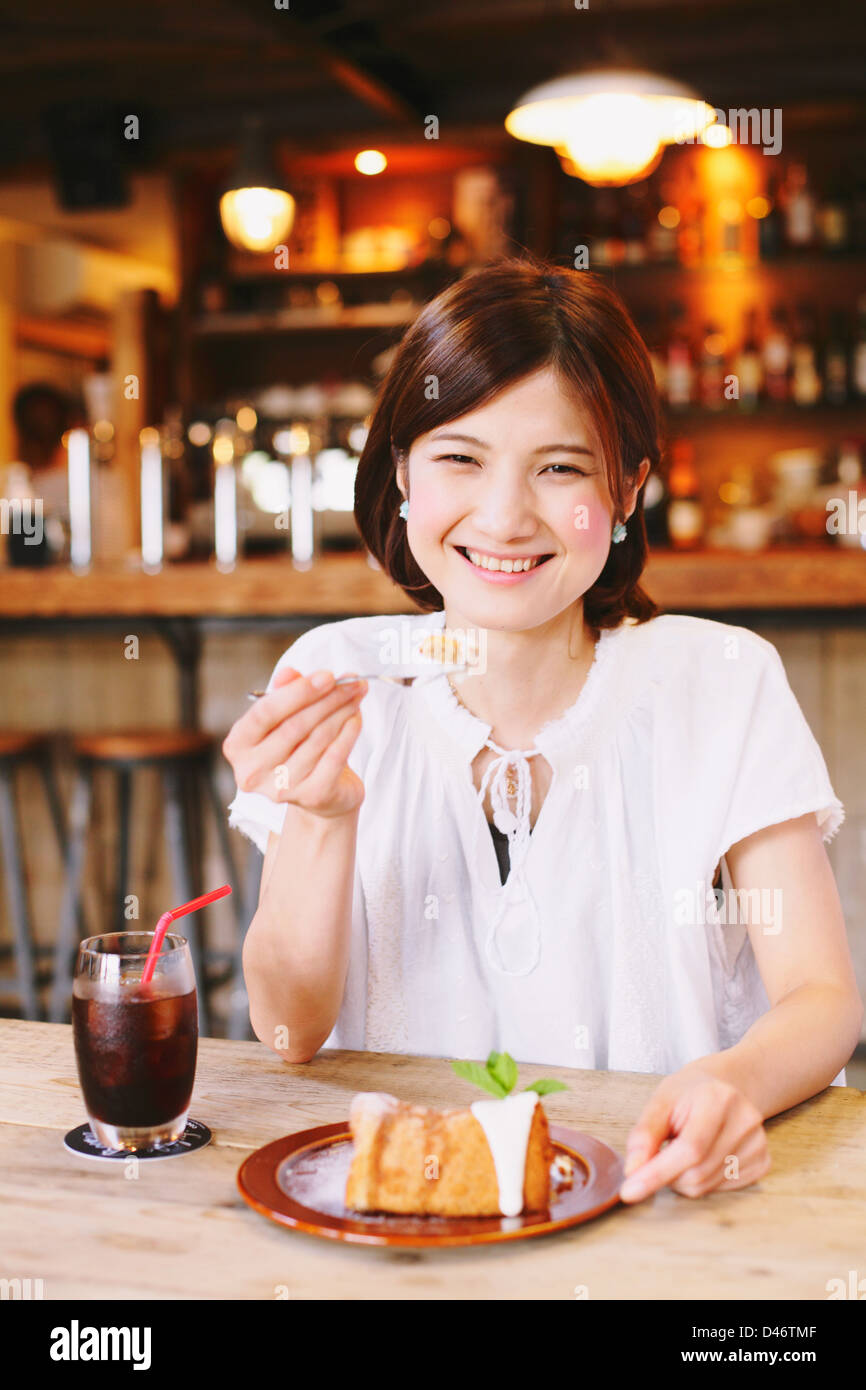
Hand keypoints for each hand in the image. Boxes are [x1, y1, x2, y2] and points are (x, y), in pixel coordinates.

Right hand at [222, 666, 366, 818]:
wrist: (319, 794)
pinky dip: (349, 734)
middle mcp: (253, 770)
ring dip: (342, 712)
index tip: (327, 676)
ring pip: (318, 739)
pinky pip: (335, 757)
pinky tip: (357, 718)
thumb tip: (289, 673)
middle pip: (295, 725)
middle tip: (350, 682)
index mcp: (238, 745)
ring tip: (356, 695)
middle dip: (327, 699)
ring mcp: (281, 787)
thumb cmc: (297, 748)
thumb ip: (284, 693)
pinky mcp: (311, 796)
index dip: (298, 692)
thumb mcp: (285, 717)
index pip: (265, 712)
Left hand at [619, 1061, 770, 1201]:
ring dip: (683, 1178)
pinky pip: (722, 1189)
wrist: (722, 1087)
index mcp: (718, 1098)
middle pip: (697, 1173)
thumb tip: (634, 1171)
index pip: (689, 1148)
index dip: (658, 1172)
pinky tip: (703, 1156)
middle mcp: (745, 1121)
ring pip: (706, 1186)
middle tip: (661, 1152)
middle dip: (667, 1174)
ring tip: (683, 1149)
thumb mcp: (660, 1103)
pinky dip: (703, 1180)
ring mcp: (758, 1144)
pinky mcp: (762, 1162)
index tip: (630, 1190)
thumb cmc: (688, 1095)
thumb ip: (644, 1135)